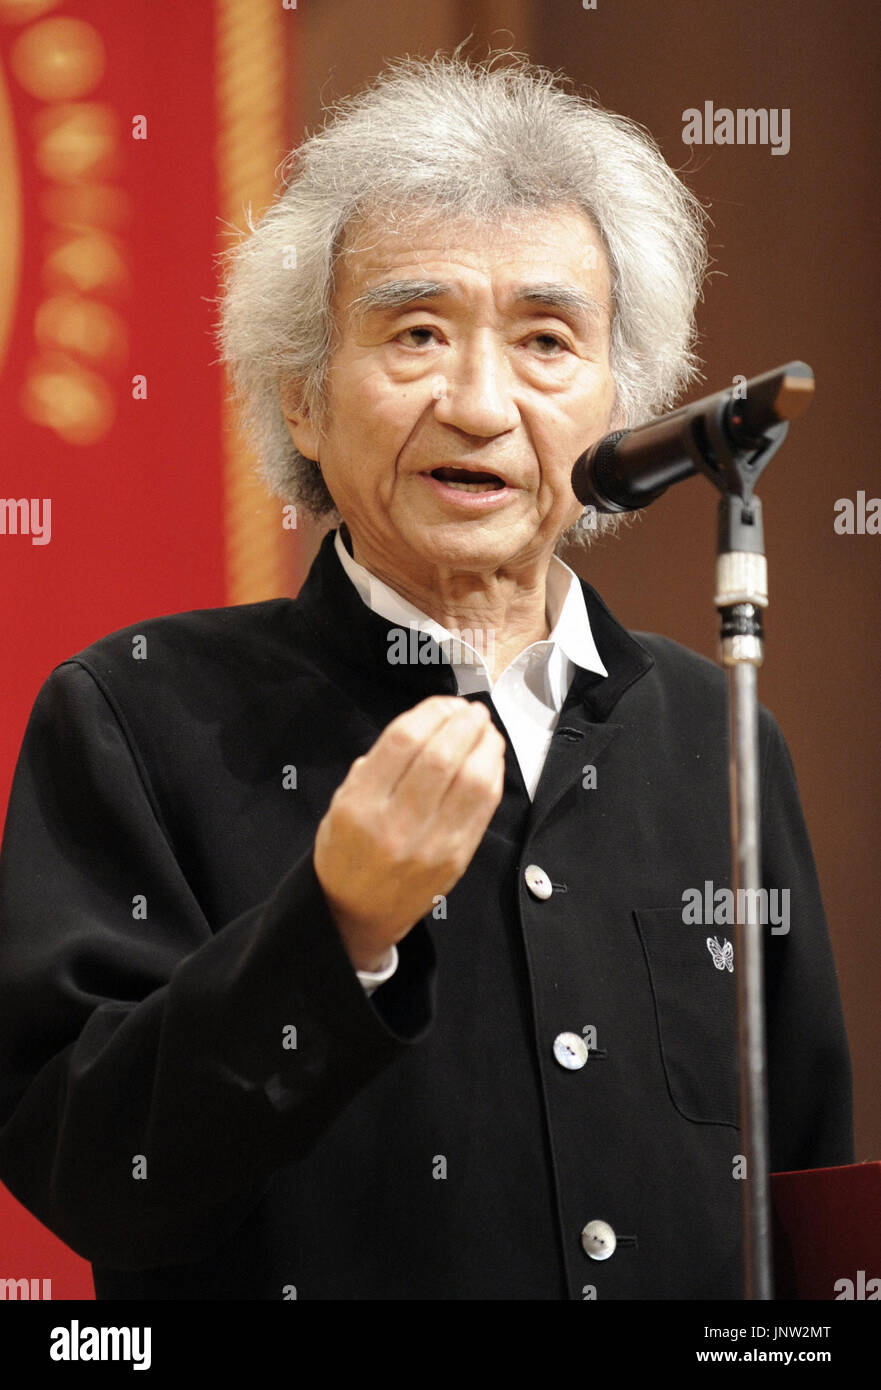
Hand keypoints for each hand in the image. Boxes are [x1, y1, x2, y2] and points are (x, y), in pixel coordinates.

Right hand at [313, 695, 505, 971]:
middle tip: (472, 710)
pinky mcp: (458, 858)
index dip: (431, 712)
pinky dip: (492, 775)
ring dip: (485, 745)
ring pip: (471, 781)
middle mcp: (395, 825)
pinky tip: (490, 759)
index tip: (444, 703)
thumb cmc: (347, 851)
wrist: (357, 913)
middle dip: (463, 723)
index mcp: (360, 805)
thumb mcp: (340, 803)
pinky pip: (483, 807)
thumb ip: (377, 765)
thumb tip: (429, 724)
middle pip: (441, 757)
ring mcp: (431, 844)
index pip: (403, 741)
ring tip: (486, 730)